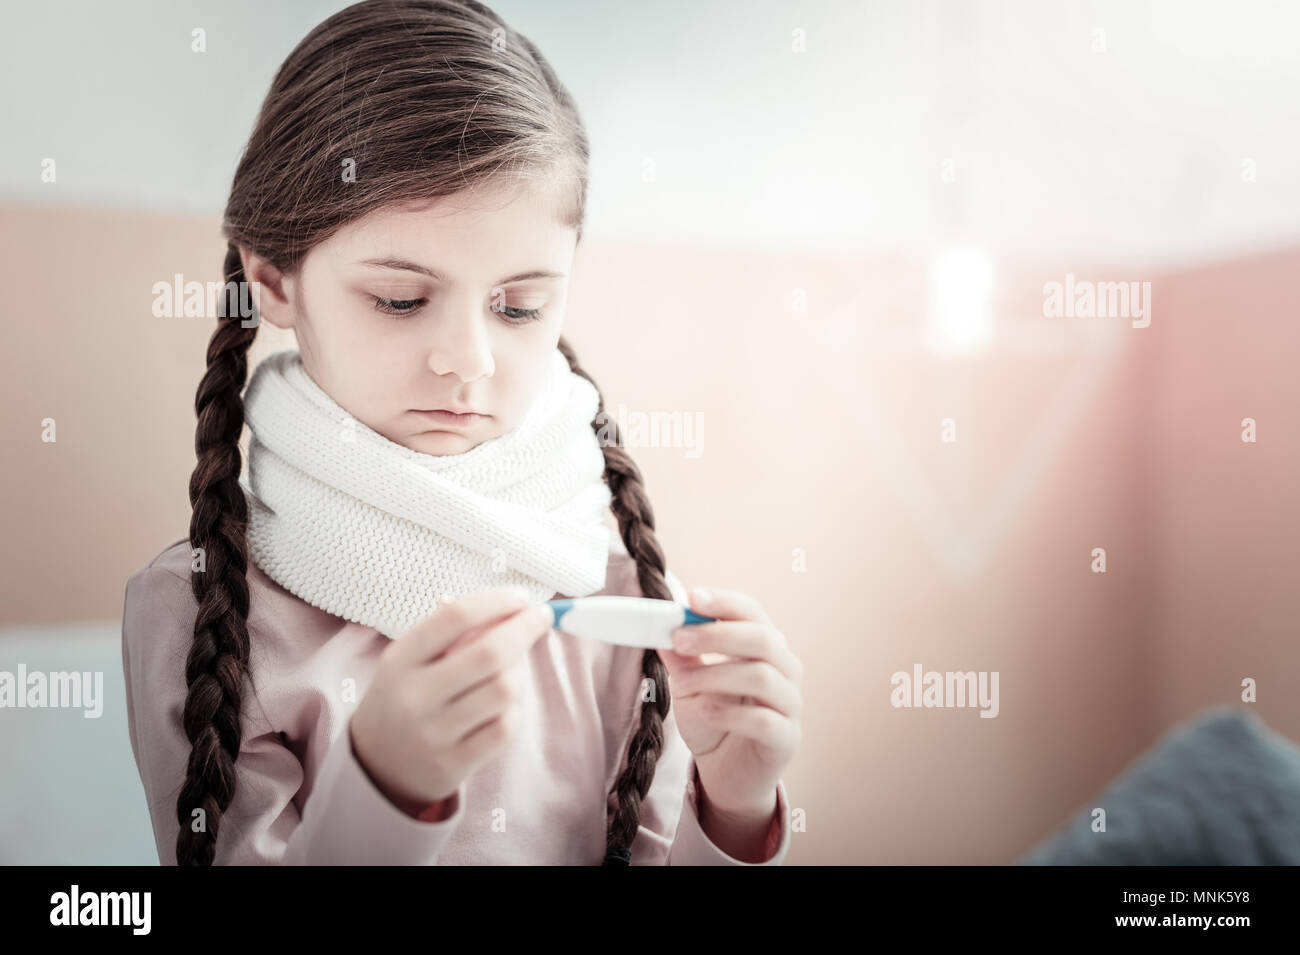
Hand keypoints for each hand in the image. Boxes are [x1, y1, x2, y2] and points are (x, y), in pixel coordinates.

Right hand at [349, 587, 553, 815]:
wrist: (375, 766)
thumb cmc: (404, 696)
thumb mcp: (410, 659)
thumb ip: (450, 631)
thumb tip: (508, 604)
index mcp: (400, 660)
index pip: (455, 617)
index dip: (496, 601)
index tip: (521, 596)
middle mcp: (415, 695)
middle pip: (490, 652)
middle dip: (525, 628)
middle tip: (542, 616)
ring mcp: (434, 733)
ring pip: (505, 689)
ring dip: (522, 671)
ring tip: (517, 666)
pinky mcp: (454, 763)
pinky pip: (505, 727)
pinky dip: (516, 707)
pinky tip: (508, 701)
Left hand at [657, 587, 801, 816]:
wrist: (726, 773)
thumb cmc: (713, 720)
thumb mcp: (689, 683)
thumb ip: (681, 655)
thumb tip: (660, 624)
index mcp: (764, 647)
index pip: (752, 613)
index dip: (725, 603)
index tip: (692, 598)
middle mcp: (785, 670)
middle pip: (762, 639)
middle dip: (717, 635)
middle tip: (679, 638)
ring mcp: (790, 704)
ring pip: (762, 676)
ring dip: (715, 675)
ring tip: (682, 683)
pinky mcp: (786, 739)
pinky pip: (763, 720)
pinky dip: (729, 712)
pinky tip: (705, 711)